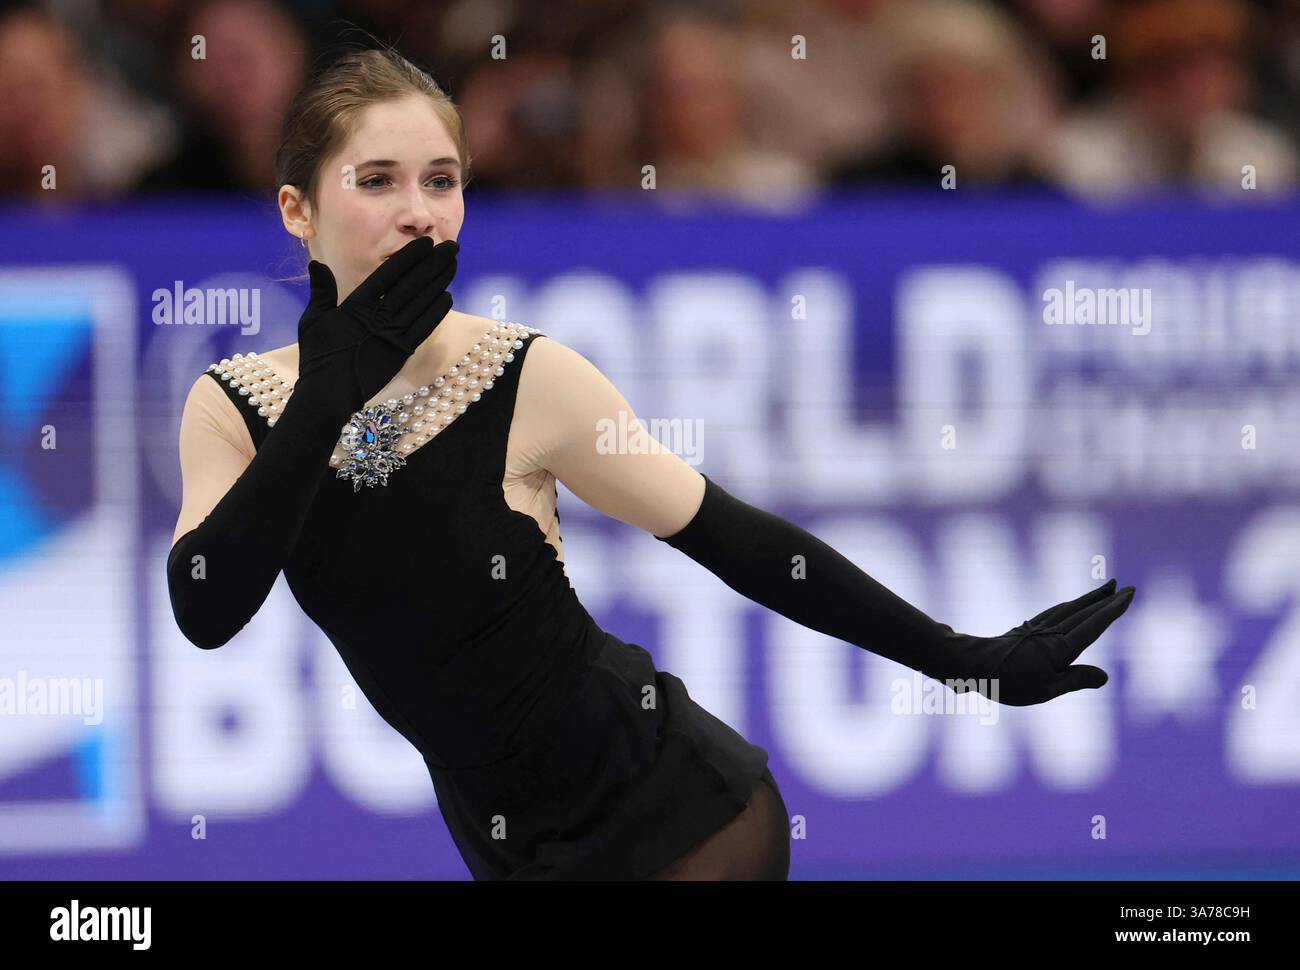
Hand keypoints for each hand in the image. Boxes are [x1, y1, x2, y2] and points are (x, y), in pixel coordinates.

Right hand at [295, 236, 458, 411]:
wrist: (328, 395)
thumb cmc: (318, 358)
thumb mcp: (313, 321)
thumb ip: (321, 291)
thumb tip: (316, 264)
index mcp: (356, 305)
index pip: (388, 273)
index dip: (410, 257)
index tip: (426, 243)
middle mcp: (378, 316)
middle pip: (412, 284)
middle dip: (433, 263)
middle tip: (452, 247)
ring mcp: (392, 335)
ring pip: (422, 303)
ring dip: (440, 282)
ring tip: (453, 264)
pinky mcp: (401, 352)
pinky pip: (424, 328)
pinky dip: (437, 312)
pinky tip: (448, 296)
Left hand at [931, 579, 1135, 705]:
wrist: (971, 666)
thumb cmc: (1008, 683)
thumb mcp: (1045, 690)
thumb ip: (1075, 680)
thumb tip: (1105, 676)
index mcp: (1060, 648)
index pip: (1094, 625)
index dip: (1112, 609)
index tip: (1129, 594)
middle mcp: (1051, 634)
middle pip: (1084, 612)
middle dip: (1105, 600)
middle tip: (1125, 587)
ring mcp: (1037, 629)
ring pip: (1069, 609)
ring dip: (1088, 599)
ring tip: (1104, 590)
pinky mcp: (1025, 630)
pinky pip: (1054, 613)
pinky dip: (1068, 606)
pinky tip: (1071, 606)